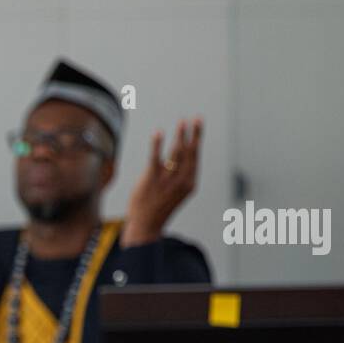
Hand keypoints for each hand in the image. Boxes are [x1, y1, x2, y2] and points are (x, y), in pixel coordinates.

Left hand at [122, 118, 202, 246]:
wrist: (146, 224)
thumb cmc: (161, 206)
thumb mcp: (177, 192)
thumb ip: (182, 175)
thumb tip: (182, 154)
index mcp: (189, 183)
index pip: (195, 156)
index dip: (197, 138)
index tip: (197, 124)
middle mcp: (181, 181)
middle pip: (189, 152)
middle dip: (193, 134)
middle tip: (195, 118)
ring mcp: (166, 180)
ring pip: (175, 153)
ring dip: (179, 135)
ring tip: (181, 122)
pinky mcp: (150, 180)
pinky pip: (155, 158)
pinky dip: (157, 144)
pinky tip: (159, 132)